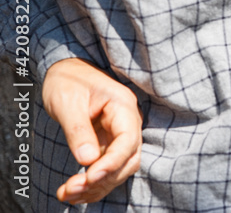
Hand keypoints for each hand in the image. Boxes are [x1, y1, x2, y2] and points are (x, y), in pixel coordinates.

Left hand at [41, 58, 141, 204]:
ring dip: (97, 186)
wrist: (66, 71)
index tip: (91, 177)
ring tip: (68, 194)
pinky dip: (93, 184)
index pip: (128, 140)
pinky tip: (75, 192)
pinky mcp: (108, 144)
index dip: (112, 162)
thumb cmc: (67, 81)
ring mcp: (119, 134)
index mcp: (122, 106)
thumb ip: (78, 130)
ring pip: (119, 168)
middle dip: (102, 179)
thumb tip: (87, 160)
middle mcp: (127, 122)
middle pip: (128, 159)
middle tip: (72, 189)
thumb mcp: (67, 103)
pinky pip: (107, 169)